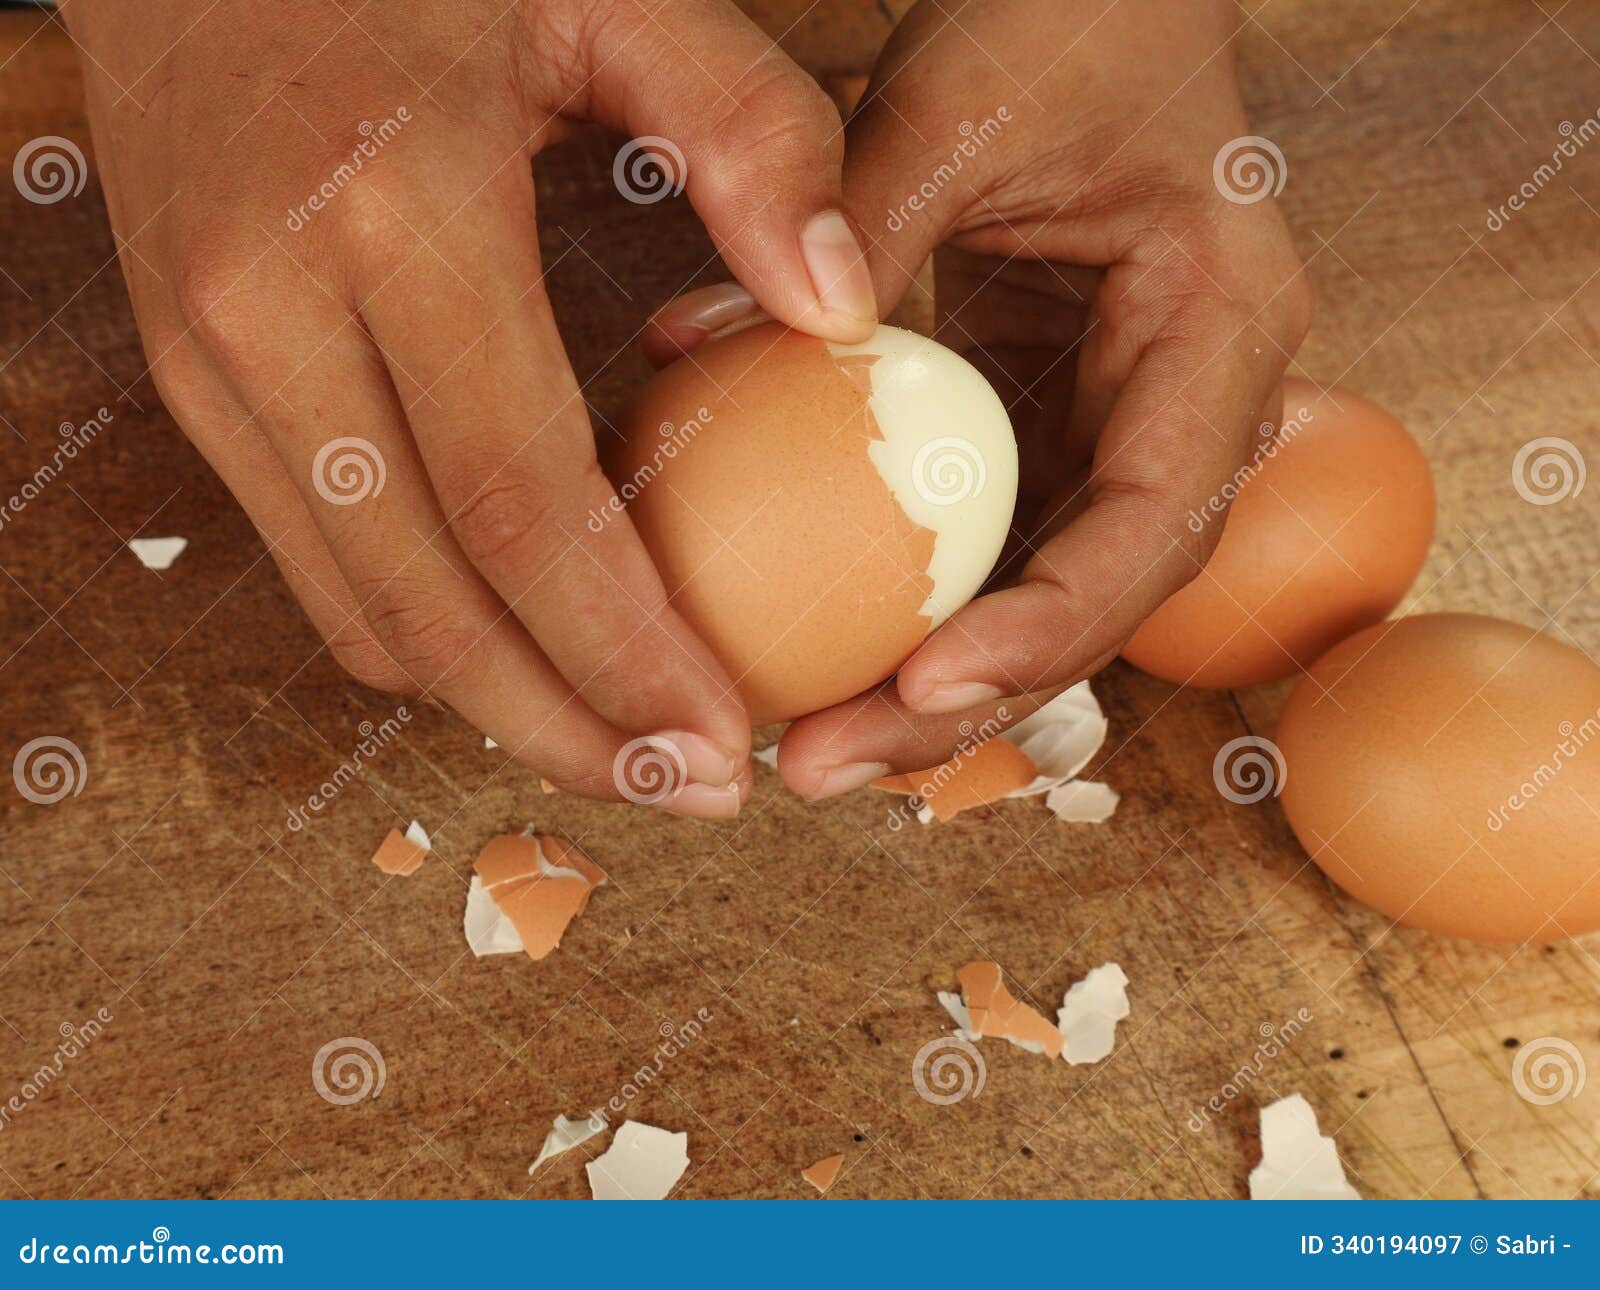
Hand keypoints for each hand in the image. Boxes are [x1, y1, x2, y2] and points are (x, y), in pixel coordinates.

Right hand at [61, 0, 878, 815]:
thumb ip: (752, 133)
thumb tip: (845, 312)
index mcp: (389, 213)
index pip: (522, 506)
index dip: (626, 652)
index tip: (720, 738)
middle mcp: (270, 310)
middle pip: (431, 603)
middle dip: (565, 730)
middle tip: (682, 796)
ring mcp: (208, 356)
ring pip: (359, 609)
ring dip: (493, 707)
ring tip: (618, 752)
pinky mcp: (191, 375)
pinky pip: (315, 560)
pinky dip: (425, 632)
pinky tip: (524, 649)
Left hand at [648, 0, 1311, 795]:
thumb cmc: (1063, 17)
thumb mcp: (959, 98)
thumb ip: (854, 222)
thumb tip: (700, 349)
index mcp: (1222, 328)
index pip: (1153, 523)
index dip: (1049, 628)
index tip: (926, 686)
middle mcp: (1189, 404)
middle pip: (1097, 602)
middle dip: (967, 703)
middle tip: (824, 766)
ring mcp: (1118, 422)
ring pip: (1041, 593)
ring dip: (930, 681)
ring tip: (807, 745)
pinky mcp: (1050, 422)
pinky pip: (991, 540)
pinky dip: (912, 604)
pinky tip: (816, 650)